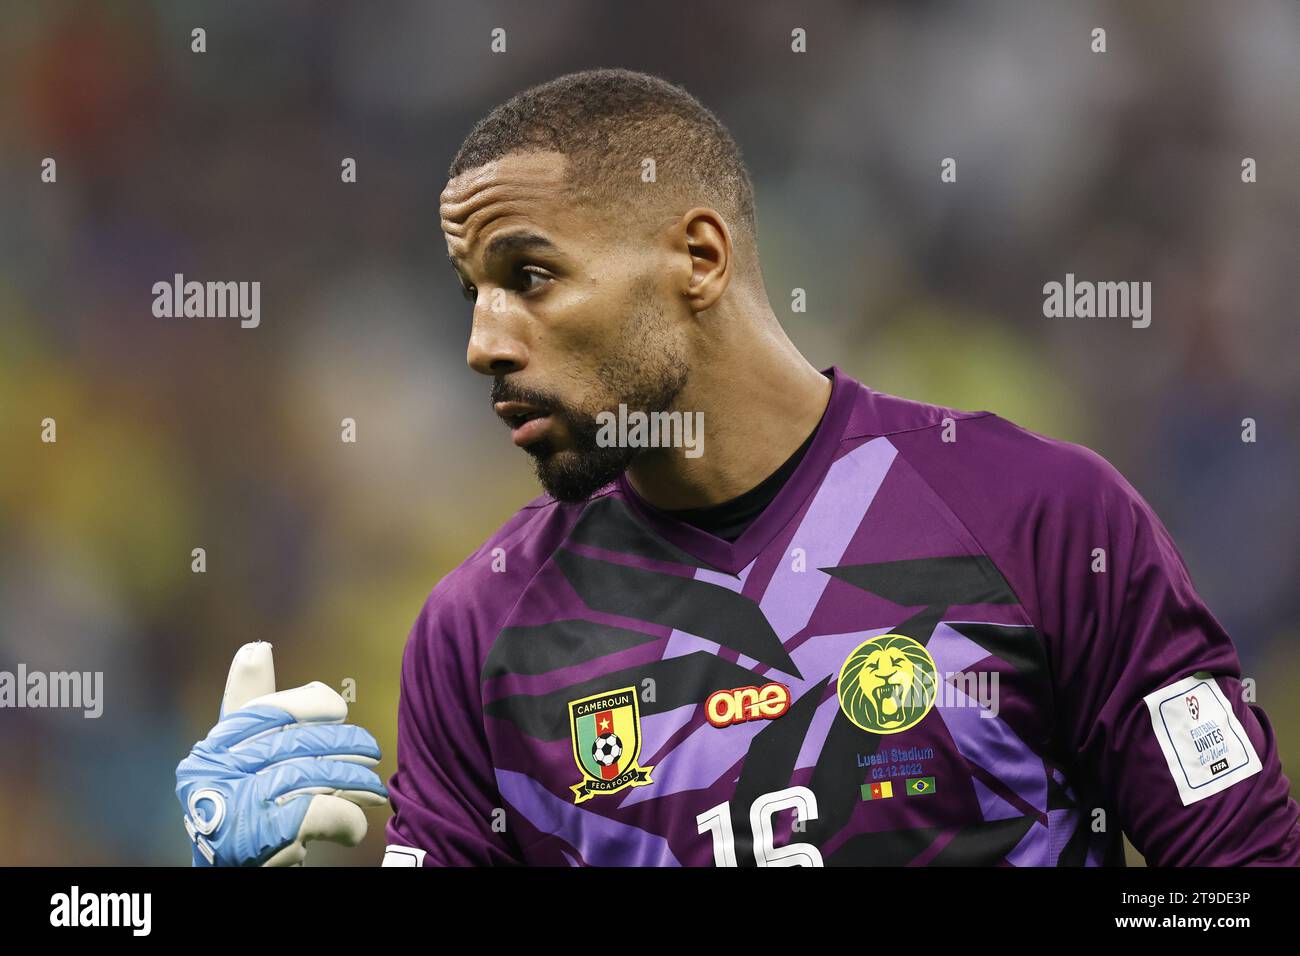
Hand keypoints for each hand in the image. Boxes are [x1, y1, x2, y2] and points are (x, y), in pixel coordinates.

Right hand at [175, 642, 388, 865]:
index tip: (338, 709)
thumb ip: (256, 707)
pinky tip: (356, 826)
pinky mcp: (260, 837)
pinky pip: (322, 811)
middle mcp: (211, 773)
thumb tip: (256, 646)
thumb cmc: (249, 811)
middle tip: (372, 754)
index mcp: (211, 749)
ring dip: (354, 783)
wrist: (239, 875)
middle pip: (297, 743)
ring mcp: (232, 804)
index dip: (309, 704)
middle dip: (344, 748)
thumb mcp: (247, 759)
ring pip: (314, 775)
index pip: (266, 708)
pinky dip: (348, 818)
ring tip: (373, 791)